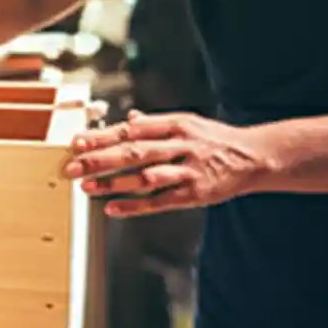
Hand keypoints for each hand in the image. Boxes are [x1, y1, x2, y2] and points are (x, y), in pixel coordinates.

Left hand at [64, 110, 277, 216]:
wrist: (255, 156)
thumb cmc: (214, 140)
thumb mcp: (188, 124)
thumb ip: (156, 123)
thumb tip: (128, 119)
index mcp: (177, 124)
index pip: (132, 130)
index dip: (103, 136)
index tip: (77, 141)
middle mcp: (181, 145)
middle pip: (134, 152)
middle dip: (99, 160)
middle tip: (71, 166)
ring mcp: (188, 170)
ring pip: (145, 177)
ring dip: (113, 183)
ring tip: (87, 188)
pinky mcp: (194, 193)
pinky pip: (159, 201)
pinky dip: (134, 206)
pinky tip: (111, 209)